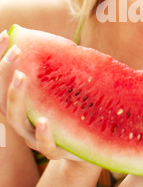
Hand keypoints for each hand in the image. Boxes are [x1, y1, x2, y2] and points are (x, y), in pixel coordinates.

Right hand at [0, 30, 83, 162]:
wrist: (90, 146)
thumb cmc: (71, 112)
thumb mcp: (62, 89)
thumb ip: (57, 72)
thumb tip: (63, 42)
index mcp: (21, 104)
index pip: (2, 80)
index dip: (0, 59)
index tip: (6, 35)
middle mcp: (21, 120)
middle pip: (1, 98)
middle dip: (4, 73)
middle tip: (15, 51)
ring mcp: (33, 137)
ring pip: (16, 120)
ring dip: (16, 97)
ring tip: (21, 77)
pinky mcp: (53, 151)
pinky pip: (43, 145)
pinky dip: (42, 133)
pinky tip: (45, 121)